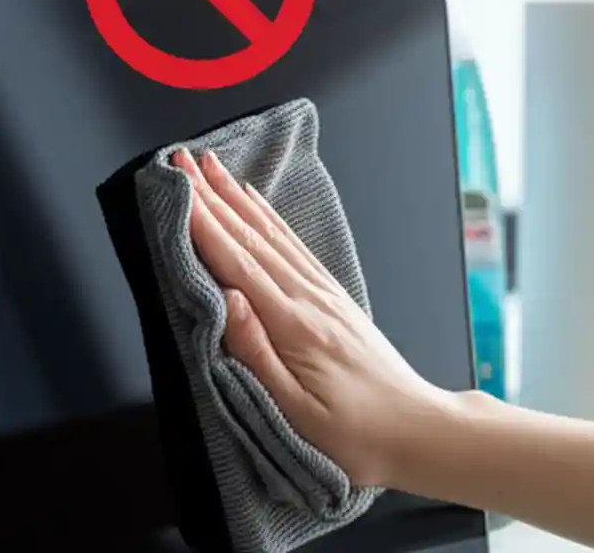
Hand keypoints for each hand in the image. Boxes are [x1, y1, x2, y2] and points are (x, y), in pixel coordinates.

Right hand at [172, 148, 449, 486]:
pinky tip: (255, 202)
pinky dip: (269, 217)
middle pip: (250, 237)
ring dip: (236, 197)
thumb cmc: (355, 434)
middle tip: (180, 159)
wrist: (417, 429)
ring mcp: (324, 293)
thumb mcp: (296, 411)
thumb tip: (226, 299)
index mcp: (295, 325)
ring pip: (271, 234)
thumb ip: (256, 353)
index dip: (202, 222)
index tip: (176, 187)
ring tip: (210, 166)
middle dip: (211, 195)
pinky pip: (294, 245)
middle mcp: (310, 298)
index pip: (237, 262)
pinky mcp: (333, 297)